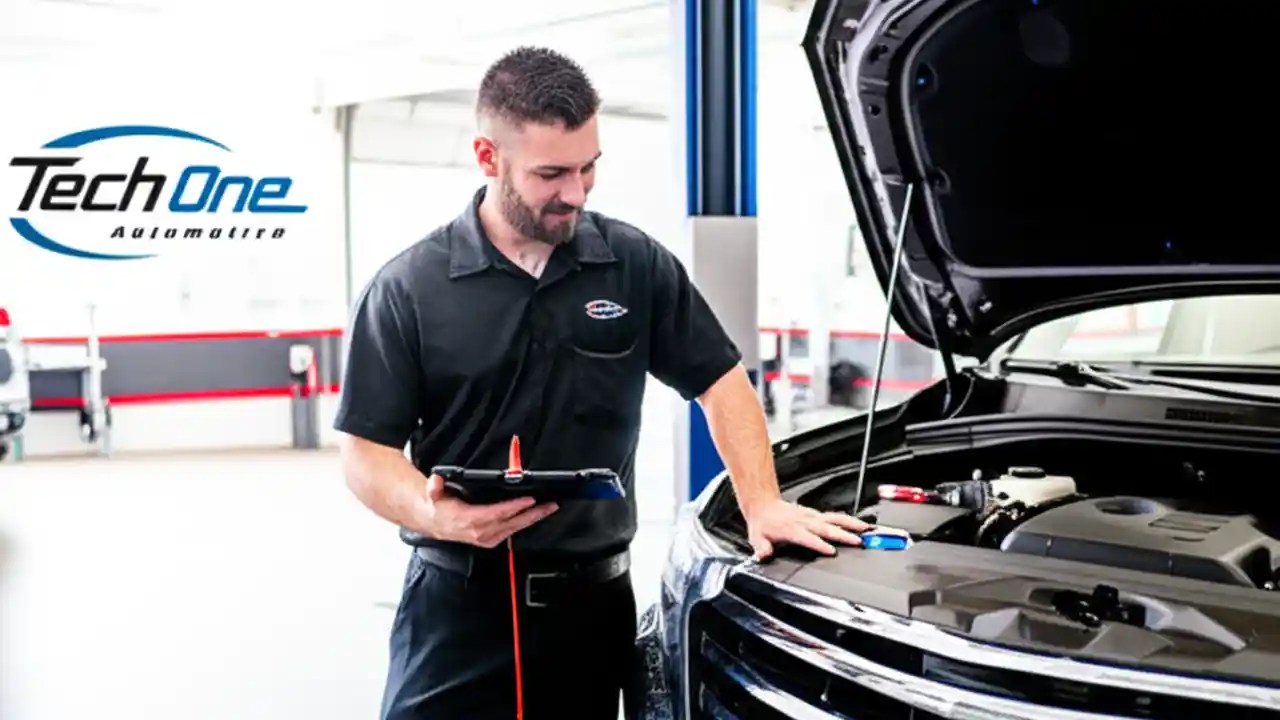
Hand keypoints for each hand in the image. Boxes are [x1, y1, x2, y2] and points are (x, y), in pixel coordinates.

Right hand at [420, 473, 558, 548]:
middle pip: (511, 523)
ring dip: (532, 519)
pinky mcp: (490, 541)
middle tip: (549, 505)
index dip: (515, 507)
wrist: (434, 522)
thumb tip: (435, 482)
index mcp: (468, 520)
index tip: (529, 500)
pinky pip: (511, 532)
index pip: (497, 513)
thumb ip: (434, 487)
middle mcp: (480, 532)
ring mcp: (486, 538)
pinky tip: (534, 517)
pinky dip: (523, 524)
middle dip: (533, 514)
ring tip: (548, 509)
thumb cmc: (439, 507)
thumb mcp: (433, 494)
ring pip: (514, 529)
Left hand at [744, 498, 872, 559]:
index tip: (831, 551)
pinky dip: (848, 520)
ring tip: (866, 529)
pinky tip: (859, 524)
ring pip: (834, 519)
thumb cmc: (763, 524)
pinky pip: (834, 516)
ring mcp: (812, 516)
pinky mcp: (816, 514)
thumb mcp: (756, 537)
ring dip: (851, 524)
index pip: (808, 538)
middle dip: (843, 534)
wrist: (764, 505)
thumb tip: (763, 554)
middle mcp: (805, 521)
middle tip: (858, 541)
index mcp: (792, 529)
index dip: (819, 544)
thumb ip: (761, 547)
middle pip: (827, 528)